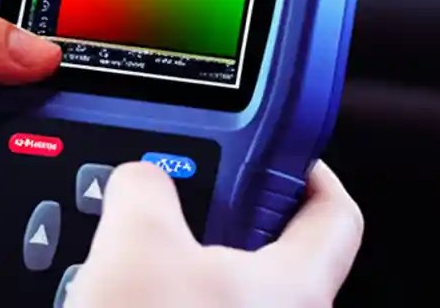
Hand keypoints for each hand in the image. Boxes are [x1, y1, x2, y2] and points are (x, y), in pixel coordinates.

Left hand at [0, 0, 60, 303]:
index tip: (88, 22)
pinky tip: (29, 188)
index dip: (41, 14)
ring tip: (61, 137)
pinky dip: (19, 200)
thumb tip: (35, 46)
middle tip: (85, 87)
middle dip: (52, 85)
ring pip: (18, 145)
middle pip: (18, 83)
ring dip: (41, 143)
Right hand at [66, 160, 362, 307]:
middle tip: (165, 201)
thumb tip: (141, 177)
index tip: (270, 147)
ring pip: (214, 291)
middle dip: (209, 217)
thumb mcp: (135, 247)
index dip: (305, 167)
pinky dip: (153, 304)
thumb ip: (146, 189)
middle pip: (263, 248)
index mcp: (297, 288)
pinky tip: (105, 302)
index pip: (333, 211)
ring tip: (116, 261)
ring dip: (166, 266)